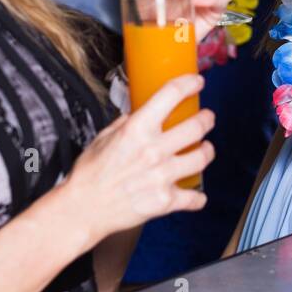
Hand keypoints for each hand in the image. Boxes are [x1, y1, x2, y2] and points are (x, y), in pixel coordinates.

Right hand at [63, 73, 214, 248]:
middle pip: (196, 127)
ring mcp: (162, 176)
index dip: (189, 84)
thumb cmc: (89, 174)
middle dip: (207, 119)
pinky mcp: (165, 201)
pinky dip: (198, 197)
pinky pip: (194, 197)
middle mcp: (153, 150)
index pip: (171, 94)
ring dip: (207, 152)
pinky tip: (197, 195)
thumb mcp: (104, 138)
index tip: (197, 82)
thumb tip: (139, 113)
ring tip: (206, 150)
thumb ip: (126, 123)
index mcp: (137, 129)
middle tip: (207, 118)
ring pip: (201, 158)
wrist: (83, 209)